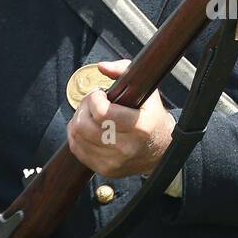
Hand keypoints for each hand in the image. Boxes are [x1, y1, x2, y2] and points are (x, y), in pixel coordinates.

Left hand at [66, 60, 175, 178]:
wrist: (161, 151)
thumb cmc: (152, 118)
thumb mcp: (147, 91)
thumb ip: (124, 71)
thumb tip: (102, 67)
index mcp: (141, 127)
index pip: (103, 113)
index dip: (94, 99)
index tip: (100, 94)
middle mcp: (127, 147)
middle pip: (86, 126)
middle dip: (83, 108)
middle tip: (91, 103)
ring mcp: (115, 161)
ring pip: (78, 137)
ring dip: (78, 121)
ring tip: (89, 114)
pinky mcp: (105, 170)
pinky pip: (78, 150)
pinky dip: (76, 136)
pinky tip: (86, 128)